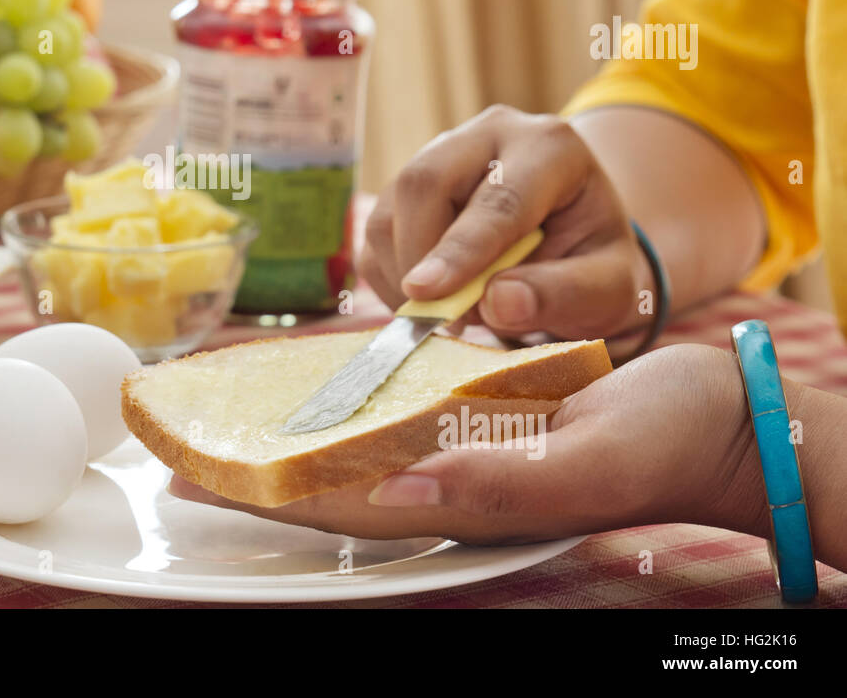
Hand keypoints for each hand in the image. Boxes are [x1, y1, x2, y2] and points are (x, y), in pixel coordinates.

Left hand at [168, 344, 770, 543]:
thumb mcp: (587, 463)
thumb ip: (496, 482)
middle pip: (332, 483)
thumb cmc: (662, 442)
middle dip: (258, 473)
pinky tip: (315, 391)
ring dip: (293, 440)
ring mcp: (461, 451)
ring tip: (227, 423)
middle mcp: (450, 482)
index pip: (342, 503)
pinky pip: (395, 416)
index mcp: (465, 502)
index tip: (194, 479)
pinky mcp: (480, 417)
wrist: (715, 418)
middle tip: (181, 455)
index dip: (265, 493)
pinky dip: (347, 406)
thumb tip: (402, 490)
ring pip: (357, 451)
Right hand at [359, 105, 654, 345]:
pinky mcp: (407, 188)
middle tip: (443, 319)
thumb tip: (498, 302)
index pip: (498, 197)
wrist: (575, 253)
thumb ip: (566, 294)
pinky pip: (375, 236)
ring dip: (405, 275)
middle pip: (426, 182)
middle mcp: (490, 135)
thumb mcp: (609, 289)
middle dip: (421, 257)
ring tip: (452, 313)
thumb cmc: (595, 269)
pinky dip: (390, 281)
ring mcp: (441, 155)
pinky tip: (433, 301)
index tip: (426, 293)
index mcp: (552, 148)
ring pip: (389, 210)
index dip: (460, 249)